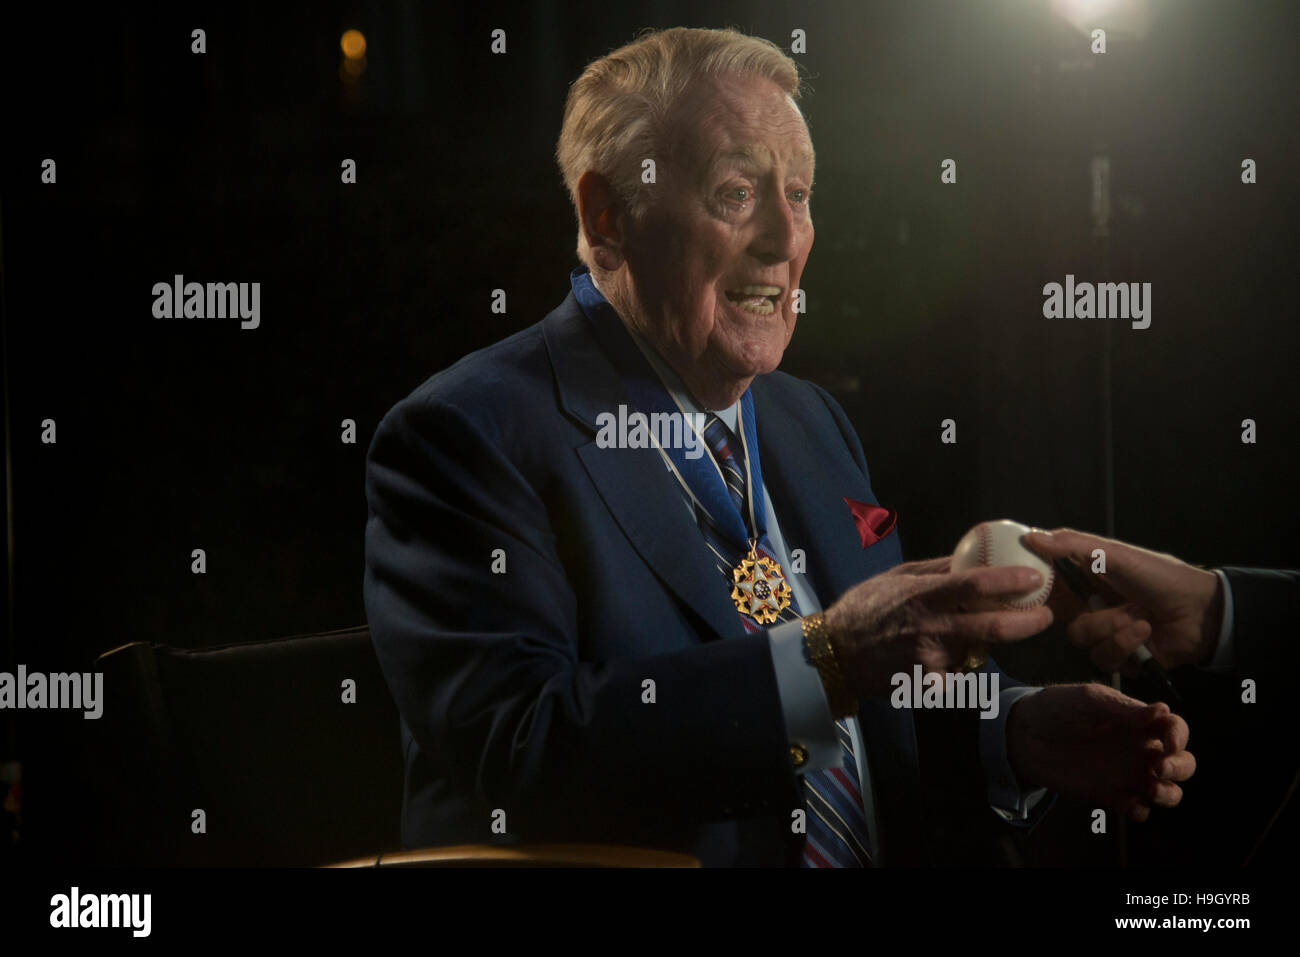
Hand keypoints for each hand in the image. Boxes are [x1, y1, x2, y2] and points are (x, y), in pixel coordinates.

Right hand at [823, 555, 1052, 698]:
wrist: (835, 653)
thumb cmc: (865, 608)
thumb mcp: (896, 577)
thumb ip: (935, 570)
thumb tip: (970, 556)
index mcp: (922, 597)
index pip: (975, 585)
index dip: (1010, 580)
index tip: (1036, 577)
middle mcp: (929, 629)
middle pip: (992, 627)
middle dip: (1028, 622)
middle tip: (1047, 614)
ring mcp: (930, 661)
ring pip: (978, 651)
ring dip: (990, 642)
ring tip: (990, 631)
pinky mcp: (928, 686)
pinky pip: (960, 674)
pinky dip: (964, 664)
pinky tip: (954, 655)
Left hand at [1007, 682, 1195, 821]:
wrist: (1022, 733)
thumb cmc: (1056, 708)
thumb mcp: (1089, 699)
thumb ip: (1123, 709)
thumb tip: (1163, 710)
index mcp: (1138, 721)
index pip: (1176, 729)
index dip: (1179, 736)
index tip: (1167, 741)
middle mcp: (1139, 748)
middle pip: (1183, 763)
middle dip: (1180, 767)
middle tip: (1158, 766)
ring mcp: (1127, 773)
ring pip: (1168, 791)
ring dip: (1169, 794)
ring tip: (1150, 788)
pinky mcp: (1110, 795)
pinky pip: (1138, 809)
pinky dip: (1141, 811)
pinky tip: (1129, 804)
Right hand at [1022, 528, 1223, 672]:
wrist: (1203, 612)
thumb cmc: (1160, 576)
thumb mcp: (1114, 553)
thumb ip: (1071, 545)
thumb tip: (1029, 536)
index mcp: (1084, 579)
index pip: (1047, 583)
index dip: (1037, 586)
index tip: (1035, 585)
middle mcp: (1088, 606)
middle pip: (1058, 615)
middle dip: (1086, 609)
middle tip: (1099, 602)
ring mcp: (1102, 633)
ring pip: (1081, 638)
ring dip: (1112, 627)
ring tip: (1139, 617)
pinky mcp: (1118, 658)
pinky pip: (1103, 658)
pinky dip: (1125, 645)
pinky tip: (1145, 633)